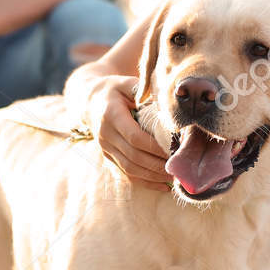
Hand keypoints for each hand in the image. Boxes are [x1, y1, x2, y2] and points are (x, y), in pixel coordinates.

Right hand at [85, 73, 170, 188]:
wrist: (90, 101)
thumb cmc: (116, 90)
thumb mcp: (127, 84)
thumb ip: (145, 92)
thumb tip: (167, 105)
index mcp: (111, 115)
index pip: (134, 137)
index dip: (155, 147)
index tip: (175, 150)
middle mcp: (105, 134)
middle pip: (134, 156)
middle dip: (158, 164)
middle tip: (179, 167)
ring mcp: (105, 148)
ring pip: (130, 168)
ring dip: (153, 176)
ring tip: (174, 177)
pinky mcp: (108, 157)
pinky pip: (127, 174)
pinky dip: (146, 182)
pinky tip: (163, 185)